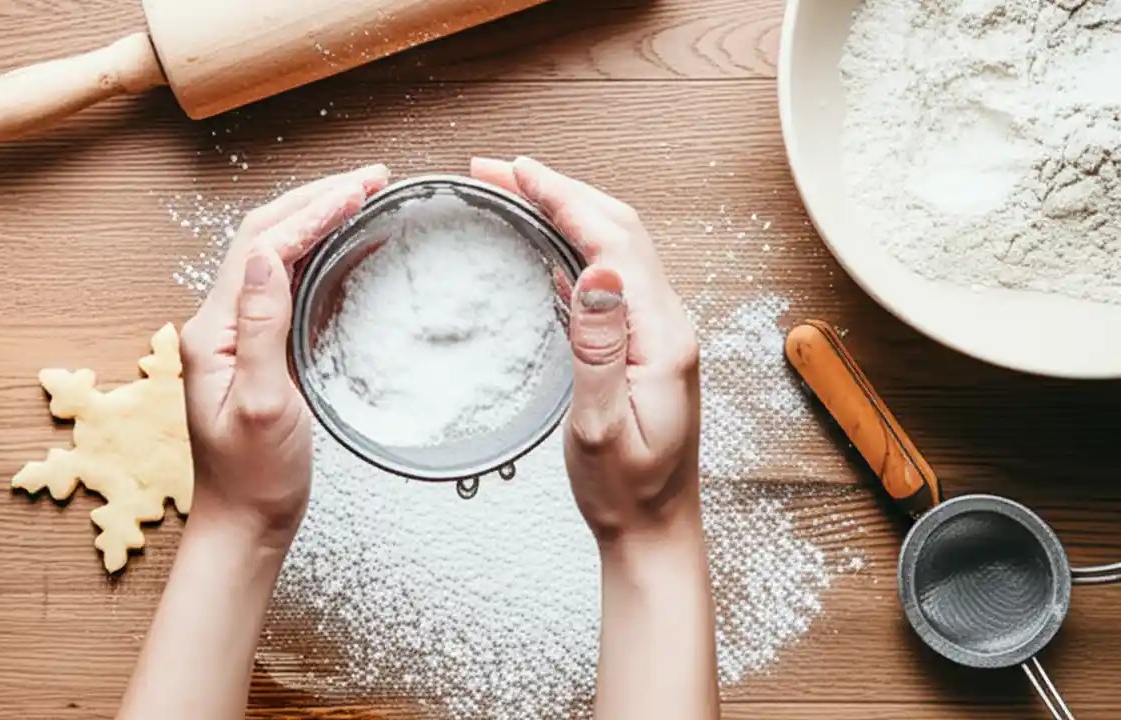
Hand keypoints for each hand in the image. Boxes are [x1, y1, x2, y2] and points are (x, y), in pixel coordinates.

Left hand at [179, 164, 390, 549]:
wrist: (244, 524)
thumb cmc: (252, 478)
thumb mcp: (260, 405)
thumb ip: (260, 329)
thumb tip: (267, 256)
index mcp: (214, 331)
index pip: (262, 247)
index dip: (312, 209)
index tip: (359, 187)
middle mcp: (220, 324)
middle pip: (265, 237)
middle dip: (316, 199)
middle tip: (371, 178)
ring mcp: (237, 336)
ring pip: (276, 256)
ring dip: (318, 220)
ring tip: (364, 198)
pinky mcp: (258, 351)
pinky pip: (287, 286)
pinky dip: (319, 256)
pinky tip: (348, 250)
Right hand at [471, 157, 699, 546]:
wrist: (654, 530)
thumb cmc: (625, 490)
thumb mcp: (600, 426)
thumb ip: (598, 348)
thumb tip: (596, 272)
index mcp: (660, 336)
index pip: (612, 240)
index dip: (562, 197)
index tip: (514, 170)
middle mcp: (667, 324)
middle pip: (617, 229)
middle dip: (559, 190)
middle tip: (497, 172)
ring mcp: (658, 332)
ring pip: (614, 247)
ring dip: (567, 212)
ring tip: (514, 193)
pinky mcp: (643, 345)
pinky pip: (610, 278)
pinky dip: (574, 247)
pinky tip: (546, 246)